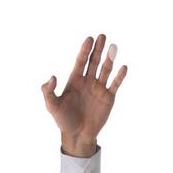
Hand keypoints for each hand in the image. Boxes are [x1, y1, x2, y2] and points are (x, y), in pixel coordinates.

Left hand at [41, 35, 126, 155]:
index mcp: (75, 80)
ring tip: (113, 47)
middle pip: (94, 62)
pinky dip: (119, 76)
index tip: (89, 39)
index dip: (85, 51)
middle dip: (98, 49)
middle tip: (102, 36)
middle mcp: (88, 81)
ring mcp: (99, 88)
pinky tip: (123, 67)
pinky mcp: (108, 97)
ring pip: (106, 70)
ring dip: (110, 59)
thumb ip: (49, 92)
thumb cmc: (63, 120)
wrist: (77, 135)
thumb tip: (51, 77)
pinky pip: (115, 84)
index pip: (81, 61)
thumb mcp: (52, 107)